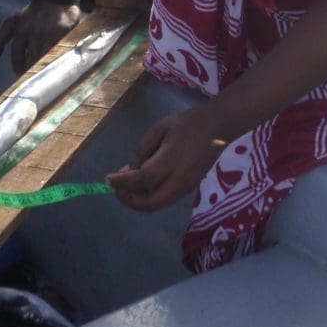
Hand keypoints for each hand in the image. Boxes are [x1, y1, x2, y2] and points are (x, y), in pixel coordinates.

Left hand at [0, 0, 81, 74]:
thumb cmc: (32, 13)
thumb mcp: (12, 22)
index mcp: (20, 30)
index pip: (17, 54)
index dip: (18, 66)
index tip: (19, 73)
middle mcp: (33, 32)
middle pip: (30, 58)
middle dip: (30, 69)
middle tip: (31, 76)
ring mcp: (47, 33)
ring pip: (43, 57)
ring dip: (41, 66)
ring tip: (41, 72)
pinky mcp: (60, 35)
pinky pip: (56, 52)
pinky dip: (53, 60)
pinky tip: (53, 64)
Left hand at [107, 105, 225, 210]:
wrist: (219, 126)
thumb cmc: (188, 122)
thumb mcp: (160, 128)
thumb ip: (142, 150)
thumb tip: (129, 170)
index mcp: (170, 161)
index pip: (141, 180)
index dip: (122, 183)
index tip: (107, 179)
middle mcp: (179, 179)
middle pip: (151, 203)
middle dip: (130, 200)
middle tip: (117, 189)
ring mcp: (187, 186)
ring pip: (159, 204)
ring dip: (140, 200)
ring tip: (127, 187)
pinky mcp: (190, 187)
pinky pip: (166, 199)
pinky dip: (150, 197)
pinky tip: (143, 184)